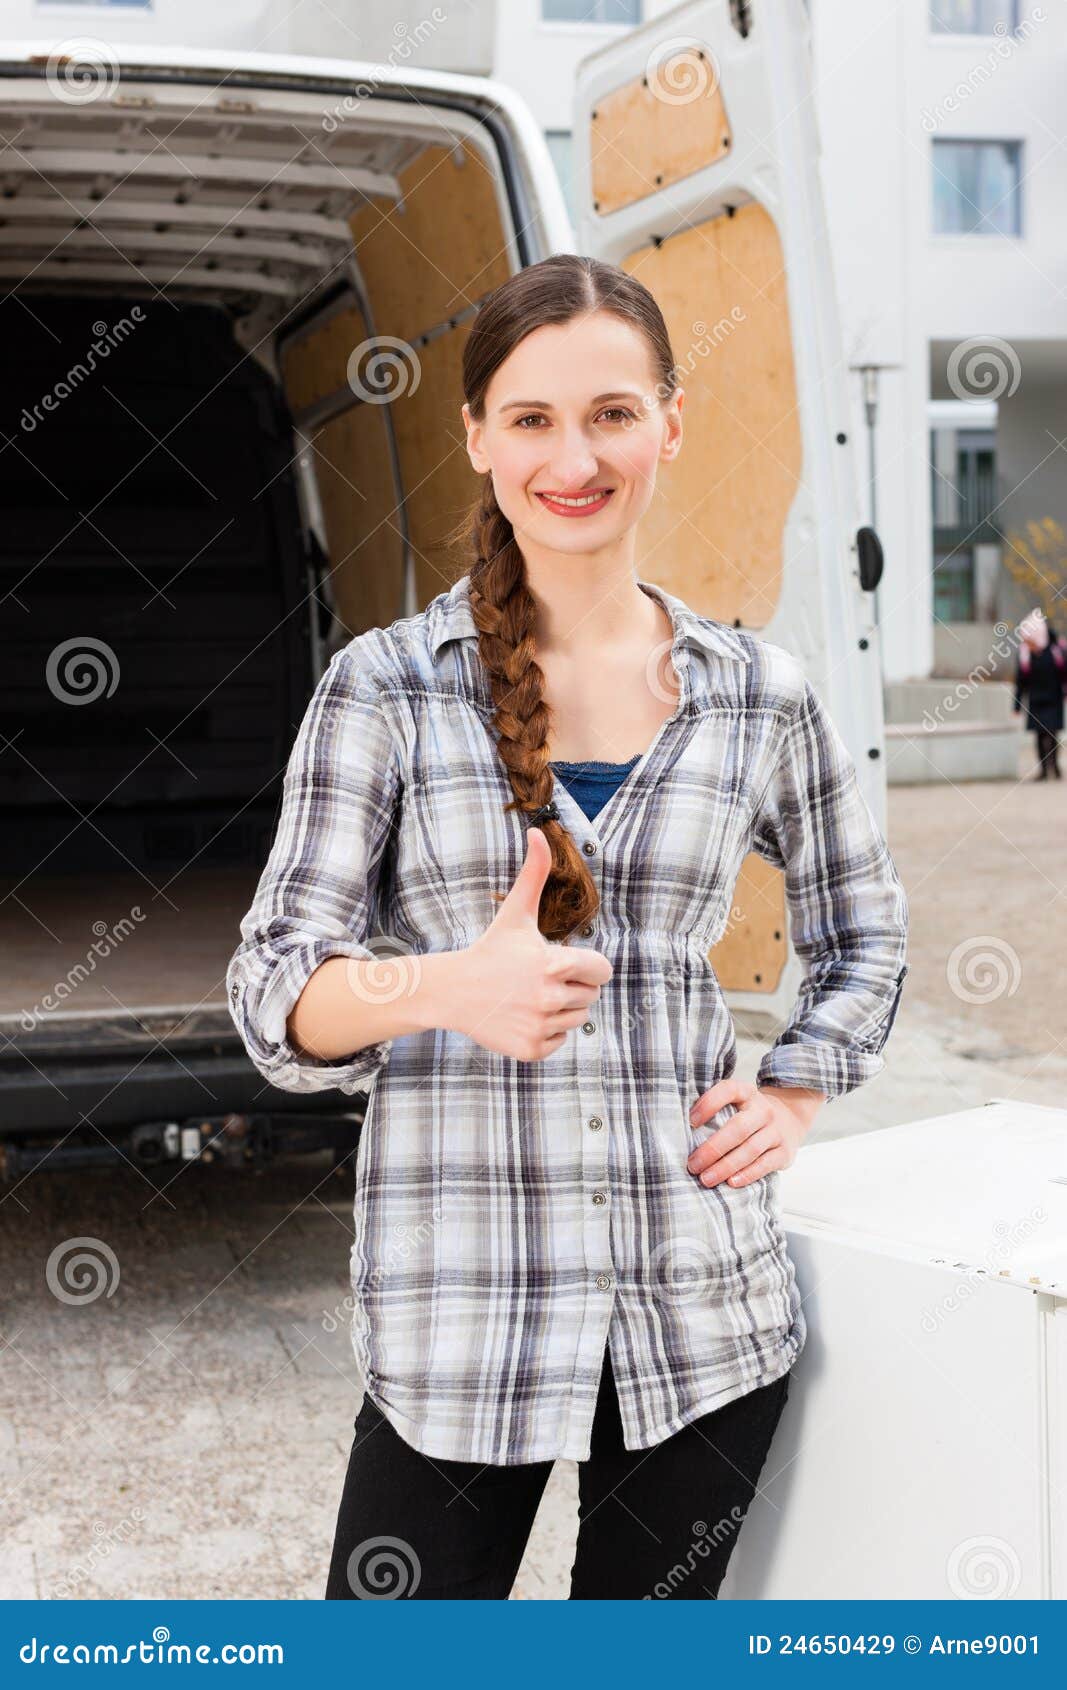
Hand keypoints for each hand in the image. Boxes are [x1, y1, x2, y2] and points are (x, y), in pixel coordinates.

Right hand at [450, 827, 612, 1061]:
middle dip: (572, 987)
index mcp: (554, 963)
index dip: (587, 965)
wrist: (453, 992)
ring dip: (559, 1009)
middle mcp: (549, 997)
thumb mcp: (516, 912)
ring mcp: (540, 1025)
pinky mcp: (531, 1049)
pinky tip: (523, 1016)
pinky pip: (560, 1041)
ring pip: (576, 1019)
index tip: (563, 963)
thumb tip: (538, 831)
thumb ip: (534, 872)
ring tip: (529, 997)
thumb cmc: (491, 949)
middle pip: (590, 996)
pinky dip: (547, 1032)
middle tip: (538, 980)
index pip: (602, 970)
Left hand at [685, 1079, 825, 1188]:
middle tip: (693, 1165)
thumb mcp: (736, 1103)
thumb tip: (679, 1128)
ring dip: (725, 1166)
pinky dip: (747, 1175)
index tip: (690, 1121)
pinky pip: (765, 1164)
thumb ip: (715, 1111)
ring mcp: (776, 1131)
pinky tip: (731, 1182)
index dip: (709, 1104)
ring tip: (706, 1179)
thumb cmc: (750, 1115)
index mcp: (747, 1093)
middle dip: (712, 1149)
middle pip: (738, 1128)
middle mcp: (763, 1110)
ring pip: (750, 1150)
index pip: (728, 1091)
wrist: (790, 1119)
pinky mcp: (784, 1152)